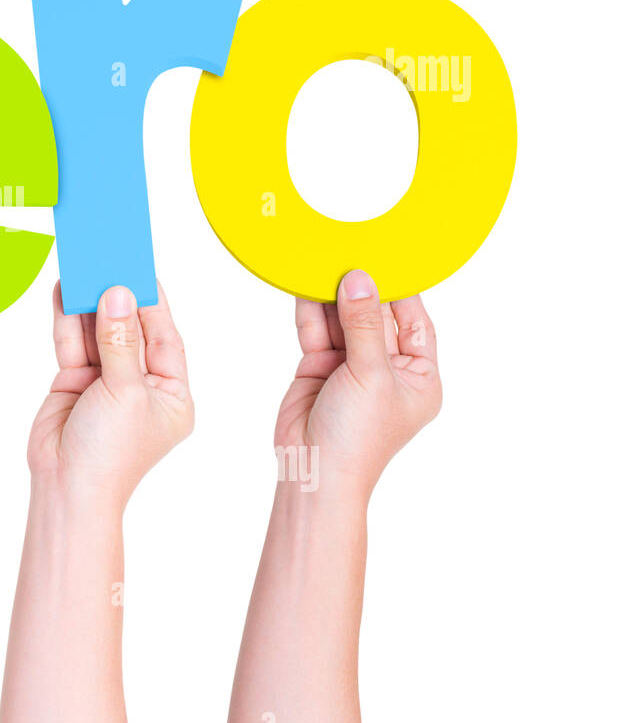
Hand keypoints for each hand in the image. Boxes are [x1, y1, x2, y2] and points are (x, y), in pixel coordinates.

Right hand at [28, 280, 192, 508]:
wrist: (66, 490)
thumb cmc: (110, 455)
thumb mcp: (124, 392)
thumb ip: (120, 341)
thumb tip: (118, 294)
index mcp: (171, 394)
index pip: (166, 337)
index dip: (152, 303)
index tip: (140, 268)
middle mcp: (140, 385)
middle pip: (130, 329)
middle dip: (118, 297)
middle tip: (110, 257)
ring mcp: (106, 383)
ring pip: (99, 332)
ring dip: (90, 302)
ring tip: (84, 264)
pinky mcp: (75, 382)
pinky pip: (74, 343)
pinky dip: (68, 318)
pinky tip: (65, 289)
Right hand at [275, 268, 441, 501]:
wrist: (313, 470)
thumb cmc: (358, 437)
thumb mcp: (371, 374)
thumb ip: (365, 324)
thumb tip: (360, 279)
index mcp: (418, 376)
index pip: (415, 321)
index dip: (402, 290)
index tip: (389, 256)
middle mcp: (386, 369)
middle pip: (376, 316)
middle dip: (362, 288)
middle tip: (350, 251)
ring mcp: (350, 367)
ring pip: (343, 320)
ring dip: (333, 295)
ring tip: (323, 259)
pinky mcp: (318, 367)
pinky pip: (316, 330)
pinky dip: (310, 309)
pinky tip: (304, 283)